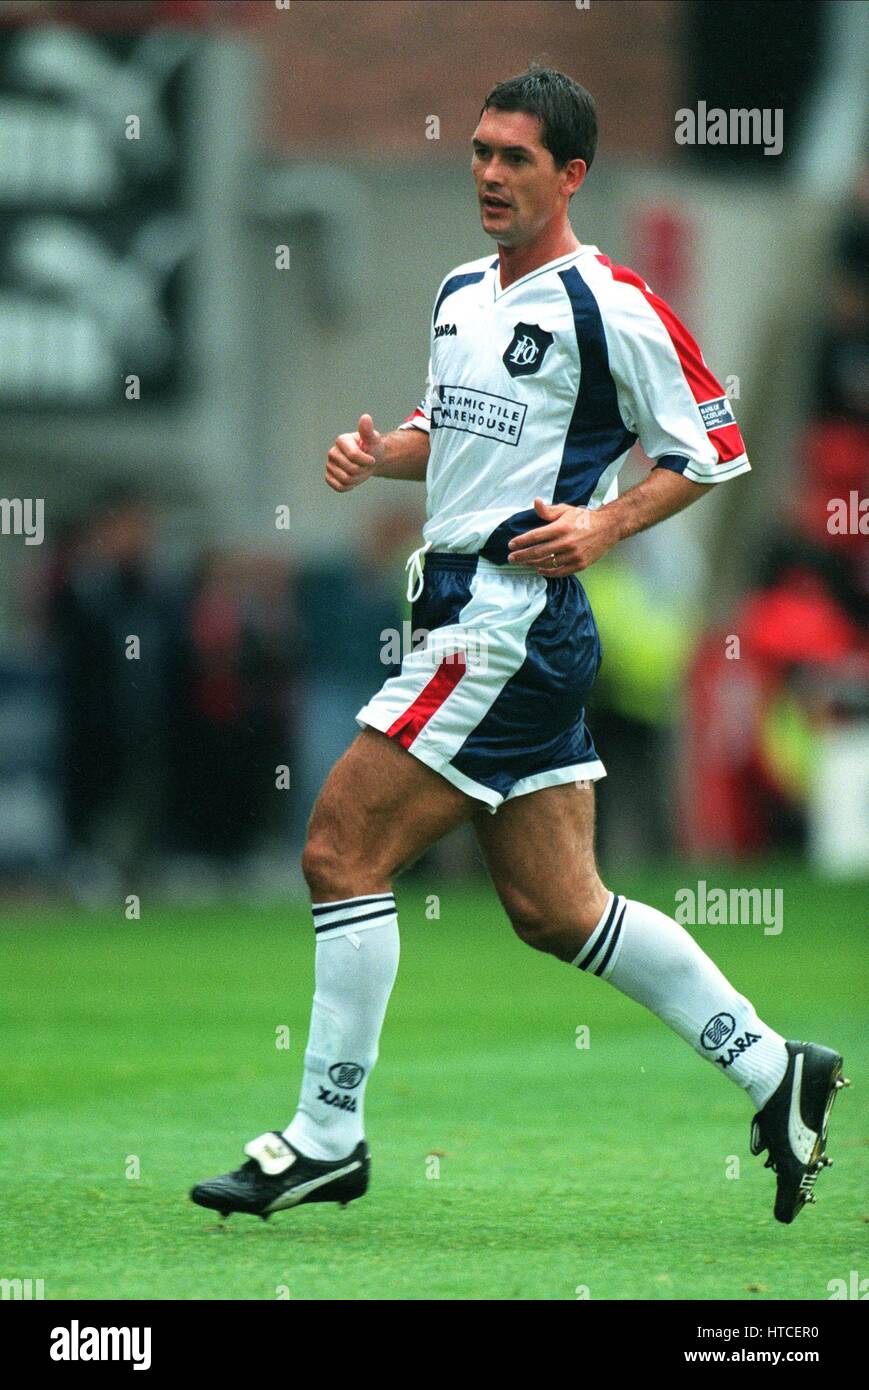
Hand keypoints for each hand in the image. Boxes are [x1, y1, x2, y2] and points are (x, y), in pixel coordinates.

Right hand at [326, 414, 384, 491]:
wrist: (370, 460)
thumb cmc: (372, 448)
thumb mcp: (374, 440)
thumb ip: (368, 431)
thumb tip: (366, 417)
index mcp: (341, 440)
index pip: (354, 456)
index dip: (367, 461)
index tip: (372, 459)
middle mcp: (332, 452)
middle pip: (351, 470)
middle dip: (363, 470)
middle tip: (365, 465)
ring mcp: (329, 465)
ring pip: (346, 480)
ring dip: (358, 479)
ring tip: (360, 471)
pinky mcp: (329, 476)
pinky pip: (339, 487)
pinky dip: (349, 486)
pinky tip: (353, 479)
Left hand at [507, 496, 621, 575]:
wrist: (608, 527)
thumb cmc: (584, 518)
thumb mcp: (566, 510)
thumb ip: (548, 510)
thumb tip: (535, 502)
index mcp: (561, 527)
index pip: (535, 536)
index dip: (521, 542)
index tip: (510, 545)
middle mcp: (566, 542)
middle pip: (538, 552)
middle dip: (521, 556)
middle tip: (511, 558)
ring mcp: (573, 555)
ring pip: (547, 563)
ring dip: (532, 564)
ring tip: (524, 562)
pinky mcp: (580, 564)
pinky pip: (560, 572)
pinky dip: (548, 572)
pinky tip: (540, 569)